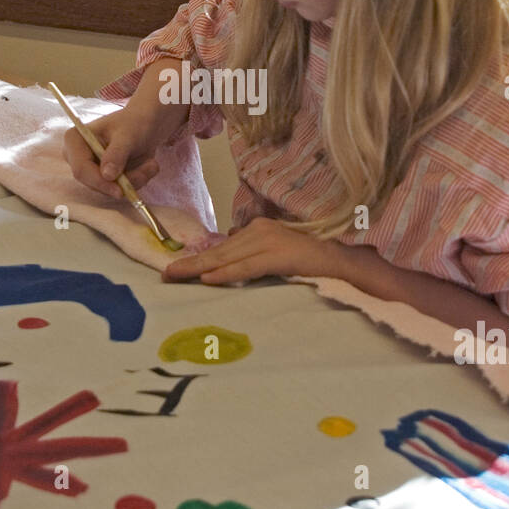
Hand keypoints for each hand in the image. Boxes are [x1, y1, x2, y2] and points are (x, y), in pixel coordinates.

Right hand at [63, 106, 163, 200]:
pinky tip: (148, 166)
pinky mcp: (103, 178)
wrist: (146, 124)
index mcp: (75, 139)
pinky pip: (118, 189)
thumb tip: (107, 175)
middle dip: (123, 181)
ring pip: (109, 188)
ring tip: (152, 163)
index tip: (120, 190)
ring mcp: (90, 169)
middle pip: (93, 182)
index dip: (99, 182)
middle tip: (150, 168)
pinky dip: (136, 181)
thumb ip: (117, 154)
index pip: (81, 168)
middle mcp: (77, 157)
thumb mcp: (128, 135)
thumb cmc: (134, 123)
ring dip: (134, 180)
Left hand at [161, 217, 343, 284]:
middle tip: (165, 274)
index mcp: (258, 229)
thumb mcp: (276, 254)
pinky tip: (208, 279)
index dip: (198, 259)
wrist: (343, 261)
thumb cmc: (311, 262)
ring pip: (228, 258)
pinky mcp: (280, 255)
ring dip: (199, 269)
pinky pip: (247, 267)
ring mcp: (270, 241)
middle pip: (219, 251)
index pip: (222, 247)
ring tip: (176, 276)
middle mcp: (260, 230)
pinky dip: (226, 273)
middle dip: (191, 264)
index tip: (174, 268)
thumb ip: (253, 253)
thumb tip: (228, 248)